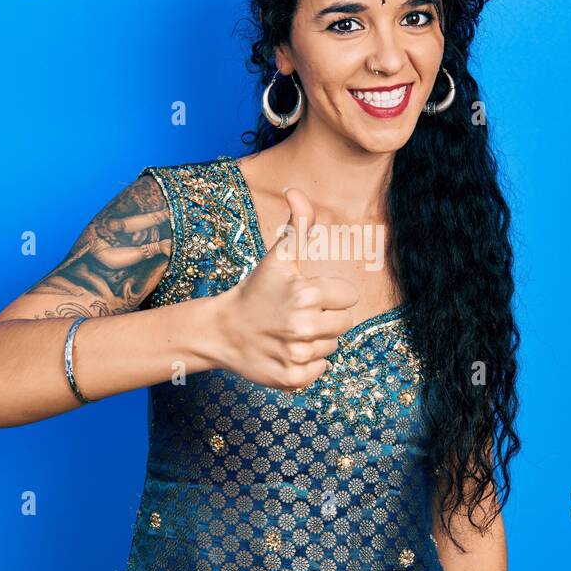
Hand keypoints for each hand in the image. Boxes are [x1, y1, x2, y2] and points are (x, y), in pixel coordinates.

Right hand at [213, 187, 359, 389]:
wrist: (222, 331)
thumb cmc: (255, 291)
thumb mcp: (278, 257)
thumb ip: (298, 225)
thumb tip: (297, 191)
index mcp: (307, 293)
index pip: (349, 298)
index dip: (330, 295)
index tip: (307, 296)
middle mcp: (304, 326)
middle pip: (344, 324)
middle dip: (325, 318)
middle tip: (297, 315)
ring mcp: (298, 355)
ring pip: (332, 347)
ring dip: (316, 341)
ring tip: (289, 332)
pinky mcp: (293, 379)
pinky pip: (320, 370)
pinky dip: (307, 364)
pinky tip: (285, 351)